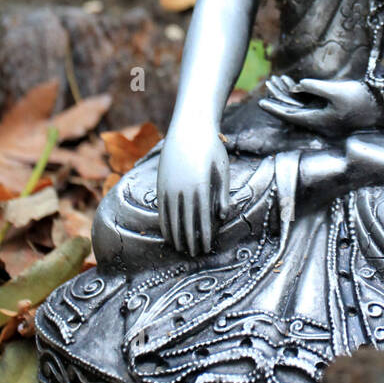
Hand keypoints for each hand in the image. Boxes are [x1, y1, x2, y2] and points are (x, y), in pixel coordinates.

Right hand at [156, 120, 228, 256]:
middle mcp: (181, 188)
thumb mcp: (221, 169)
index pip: (201, 217)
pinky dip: (164, 223)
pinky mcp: (160, 183)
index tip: (207, 247)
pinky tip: (168, 234)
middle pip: (185, 221)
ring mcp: (168, 186)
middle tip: (196, 254)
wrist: (189, 128)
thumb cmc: (211, 148)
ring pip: (171, 218)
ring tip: (182, 249)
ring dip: (176, 235)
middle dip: (191, 240)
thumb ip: (222, 194)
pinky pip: (161, 209)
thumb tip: (222, 216)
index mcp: (199, 185)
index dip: (204, 235)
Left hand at [260, 75, 381, 136]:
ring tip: (277, 82)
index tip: (260, 103)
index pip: (290, 116)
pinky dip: (301, 94)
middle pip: (294, 111)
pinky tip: (295, 85)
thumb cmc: (362, 99)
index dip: (274, 109)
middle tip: (267, 85)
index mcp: (319, 121)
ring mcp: (328, 117)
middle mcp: (321, 122)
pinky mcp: (334, 111)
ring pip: (302, 107)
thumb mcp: (337, 91)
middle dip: (279, 98)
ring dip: (289, 94)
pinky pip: (312, 103)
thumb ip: (314, 87)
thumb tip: (296, 87)